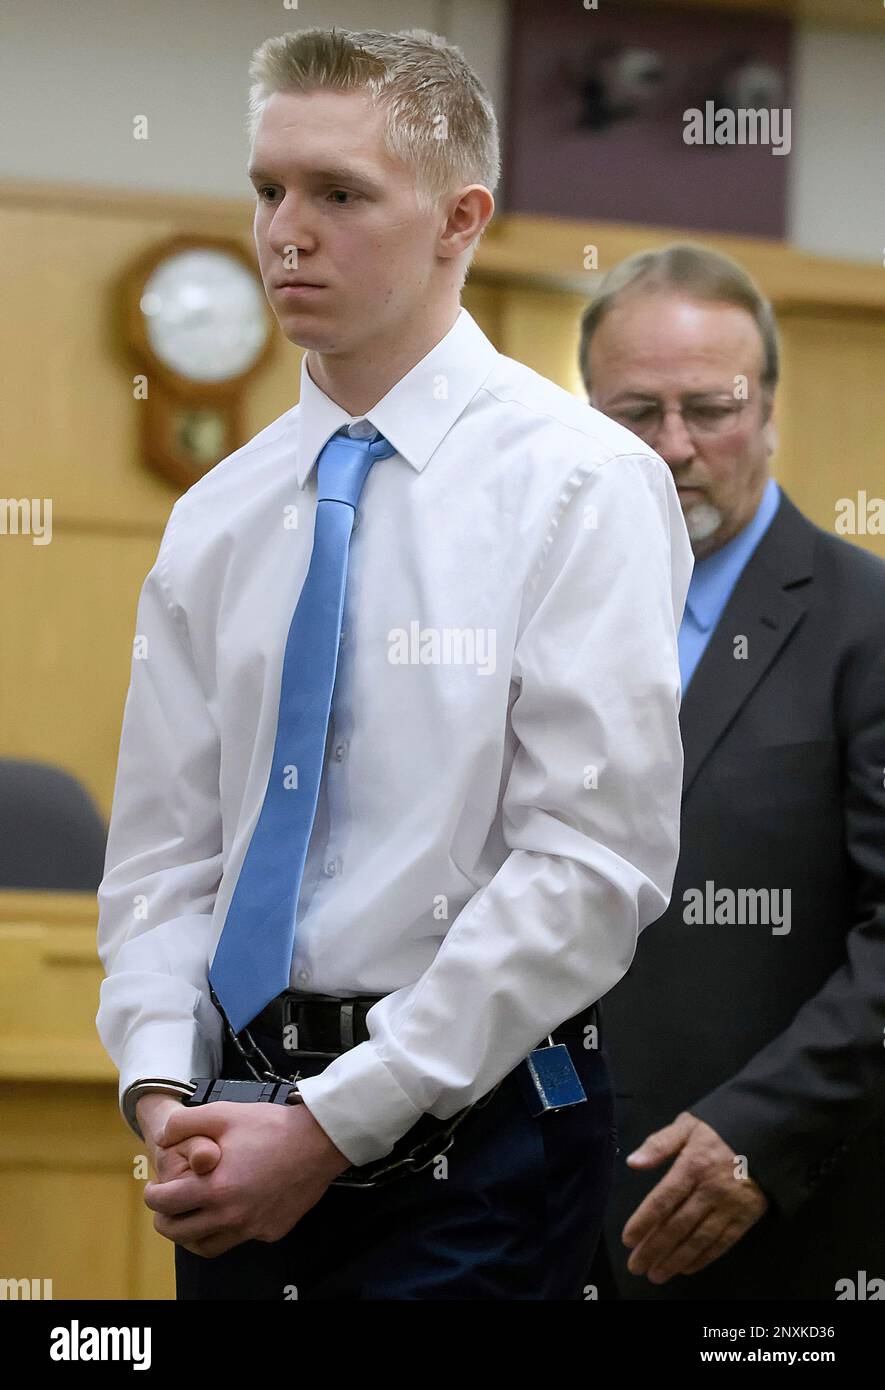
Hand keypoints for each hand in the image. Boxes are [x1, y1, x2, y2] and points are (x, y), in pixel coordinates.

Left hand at [143, 1100, 351, 1257]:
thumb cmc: (271, 1126)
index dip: (152, 1196)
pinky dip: (225, 1231)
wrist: (318, 1142)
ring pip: (206, 1246)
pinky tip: (229, 1211)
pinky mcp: (270, 1231)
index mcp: (215, 1189)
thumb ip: (184, 1123)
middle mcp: (231, 1216)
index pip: (164, 1205)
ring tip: (190, 1216)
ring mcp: (252, 1228)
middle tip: (166, 1205)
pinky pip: (238, 1239)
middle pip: (179, 1234)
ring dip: (190, 1234)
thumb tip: (163, 1138)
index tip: (154, 1188)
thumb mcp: (223, 1113)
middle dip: (165, 1219)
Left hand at [621, 1111, 768, 1282]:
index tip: (628, 1239)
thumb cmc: (721, 1129)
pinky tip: (686, 1267)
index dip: (643, 1222)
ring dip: (675, 1259)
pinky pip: (722, 1243)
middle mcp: (710, 1190)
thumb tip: (632, 1162)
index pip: (662, 1200)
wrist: (769, 1134)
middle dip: (654, 1248)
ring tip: (656, 1274)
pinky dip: (703, 1258)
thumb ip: (659, 1144)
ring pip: (698, 1239)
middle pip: (677, 1225)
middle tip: (636, 1266)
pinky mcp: (746, 1218)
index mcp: (692, 1166)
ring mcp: (730, 1207)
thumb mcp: (688, 1125)